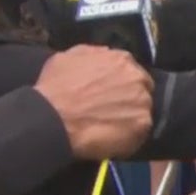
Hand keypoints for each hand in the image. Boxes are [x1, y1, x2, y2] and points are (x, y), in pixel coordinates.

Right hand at [35, 45, 153, 159]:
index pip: (132, 72)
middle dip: (130, 99)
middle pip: (142, 90)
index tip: (112, 94)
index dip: (122, 84)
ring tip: (110, 128)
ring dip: (129, 118)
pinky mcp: (142, 125)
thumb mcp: (70, 57)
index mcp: (122, 60)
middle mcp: (137, 78)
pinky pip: (139, 133)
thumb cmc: (56, 87)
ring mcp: (142, 102)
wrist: (53, 118)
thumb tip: (106, 54)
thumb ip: (94, 53)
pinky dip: (128, 138)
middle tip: (111, 111)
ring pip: (142, 111)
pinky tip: (112, 140)